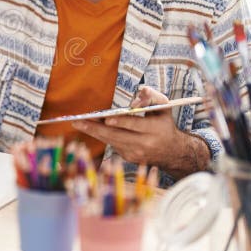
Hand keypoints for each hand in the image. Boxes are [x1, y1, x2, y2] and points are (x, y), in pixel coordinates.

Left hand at [72, 86, 204, 175]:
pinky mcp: (129, 158)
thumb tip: (140, 92)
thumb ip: (153, 96)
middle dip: (97, 128)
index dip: (121, 122)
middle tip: (79, 121)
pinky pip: (112, 145)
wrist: (172, 152)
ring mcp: (136, 154)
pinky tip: (89, 128)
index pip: (135, 126)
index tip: (107, 118)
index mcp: (155, 130)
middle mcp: (145, 144)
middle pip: (117, 136)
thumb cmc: (165, 124)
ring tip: (78, 123)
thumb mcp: (165, 107)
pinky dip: (101, 136)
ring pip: (111, 141)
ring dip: (93, 132)